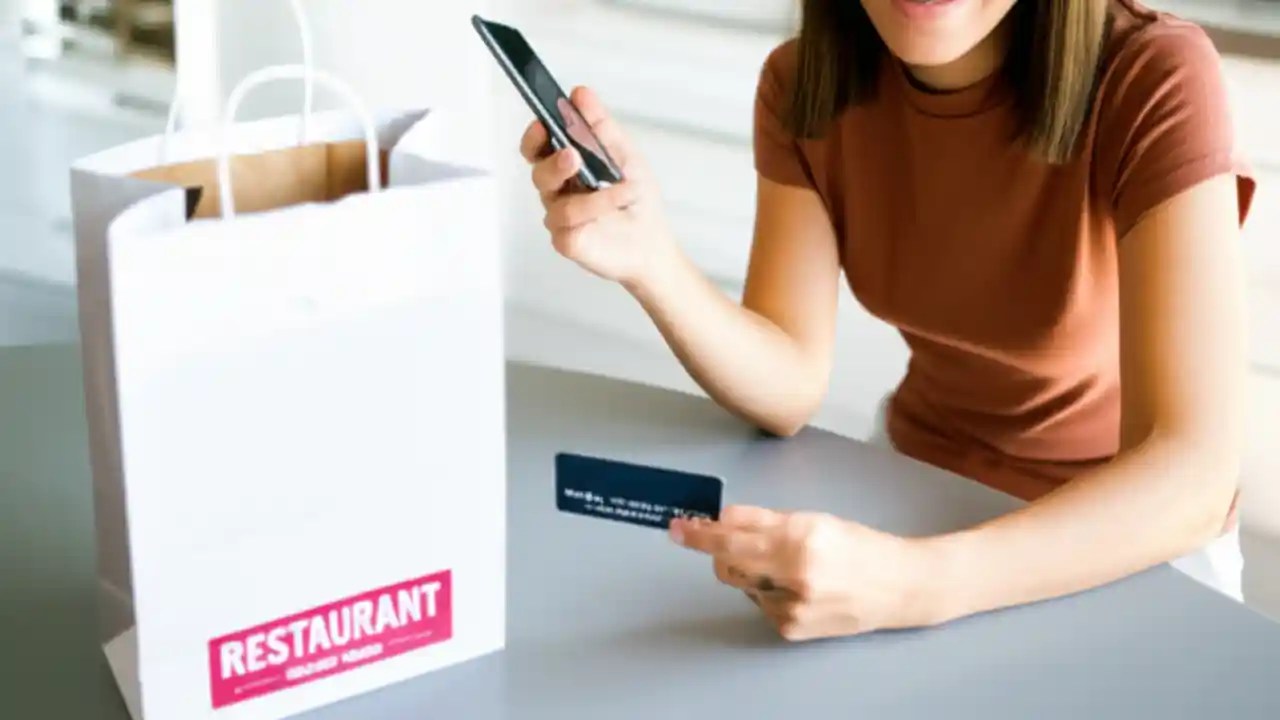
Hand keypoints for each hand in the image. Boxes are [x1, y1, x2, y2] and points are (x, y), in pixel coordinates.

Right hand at [519, 86, 675, 287]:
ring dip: (593, 192)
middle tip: (572, 156)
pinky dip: (597, 208)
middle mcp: (557, 192)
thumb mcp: (624, 154)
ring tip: (624, 189)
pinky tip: (618, 202)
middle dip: (553, 162)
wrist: (652, 242)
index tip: (543, 123)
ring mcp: (559, 218)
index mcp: (565, 167)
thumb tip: (579, 94)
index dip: (534, 137)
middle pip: (538, 173)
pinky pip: (569, 223)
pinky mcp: (566, 241)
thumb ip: (600, 126)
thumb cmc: (636, 201)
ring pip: (557, 201)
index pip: (536, 148)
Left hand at [670, 506, 945, 640]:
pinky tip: (801, 588)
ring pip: (743, 585)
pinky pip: (761, 604)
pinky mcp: (791, 629)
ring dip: (754, 572)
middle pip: (727, 564)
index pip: (732, 538)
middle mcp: (793, 576)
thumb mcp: (813, 520)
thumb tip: (720, 517)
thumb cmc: (858, 546)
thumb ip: (762, 519)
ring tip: (791, 567)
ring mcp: (791, 608)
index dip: (699, 534)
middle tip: (741, 541)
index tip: (677, 528)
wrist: (899, 587)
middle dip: (726, 551)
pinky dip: (770, 592)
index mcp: (798, 541)